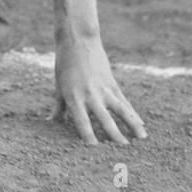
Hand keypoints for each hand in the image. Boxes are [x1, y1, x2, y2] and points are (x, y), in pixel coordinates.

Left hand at [52, 30, 146, 145]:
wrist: (78, 40)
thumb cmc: (64, 63)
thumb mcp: (59, 85)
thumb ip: (59, 106)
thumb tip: (50, 123)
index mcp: (74, 97)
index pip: (82, 121)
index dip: (88, 136)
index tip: (94, 150)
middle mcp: (90, 94)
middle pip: (105, 119)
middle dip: (115, 136)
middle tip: (124, 152)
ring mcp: (103, 88)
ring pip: (121, 110)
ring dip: (132, 125)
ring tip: (141, 139)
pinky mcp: (112, 83)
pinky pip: (123, 101)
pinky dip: (132, 113)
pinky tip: (140, 124)